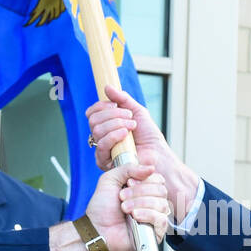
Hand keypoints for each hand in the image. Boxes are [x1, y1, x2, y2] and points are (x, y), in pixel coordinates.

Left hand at [85, 160, 167, 250]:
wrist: (96, 229)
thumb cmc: (101, 208)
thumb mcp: (110, 179)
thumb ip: (129, 168)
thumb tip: (151, 168)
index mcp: (143, 190)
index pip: (158, 180)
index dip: (145, 180)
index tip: (128, 183)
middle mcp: (151, 203)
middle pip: (161, 191)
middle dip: (140, 192)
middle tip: (122, 197)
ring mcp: (154, 217)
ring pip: (161, 204)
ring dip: (140, 203)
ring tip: (125, 208)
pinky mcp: (155, 232)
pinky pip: (161, 219)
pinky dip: (148, 215)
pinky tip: (135, 216)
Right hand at [87, 85, 200, 222]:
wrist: (158, 155)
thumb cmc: (149, 137)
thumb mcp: (137, 112)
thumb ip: (122, 99)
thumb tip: (107, 87)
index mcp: (106, 126)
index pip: (92, 113)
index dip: (101, 106)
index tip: (116, 104)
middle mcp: (101, 138)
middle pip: (93, 120)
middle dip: (112, 114)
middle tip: (130, 117)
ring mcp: (102, 150)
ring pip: (96, 130)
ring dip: (116, 123)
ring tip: (132, 126)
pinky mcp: (105, 162)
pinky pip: (101, 146)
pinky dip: (113, 136)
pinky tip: (125, 134)